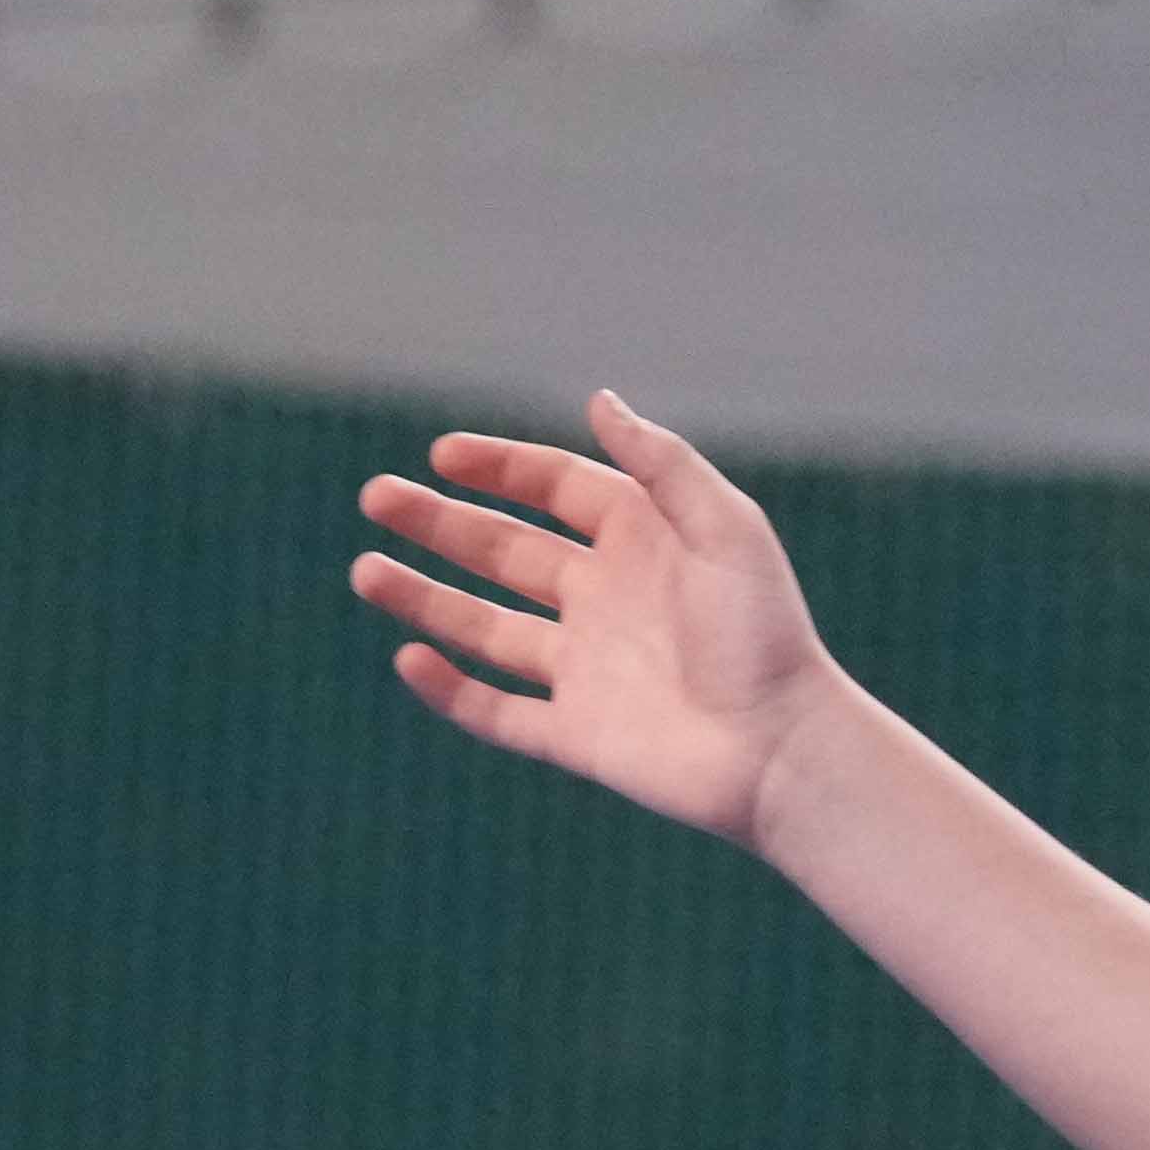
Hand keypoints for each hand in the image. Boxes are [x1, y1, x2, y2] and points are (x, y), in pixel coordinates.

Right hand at [348, 397, 848, 846]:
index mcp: (642, 543)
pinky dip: (450, 689)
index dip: (501, 468)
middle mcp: (604, 600)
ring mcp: (584, 670)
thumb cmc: (768, 634)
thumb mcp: (725, 528)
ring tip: (364, 570)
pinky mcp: (574, 735)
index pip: (556, 490)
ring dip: (424, 599)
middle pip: (504, 551)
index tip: (442, 455)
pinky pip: (497, 711)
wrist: (785, 750)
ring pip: (485, 628)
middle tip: (375, 497)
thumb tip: (597, 398)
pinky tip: (408, 658)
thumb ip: (662, 464)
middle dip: (438, 523)